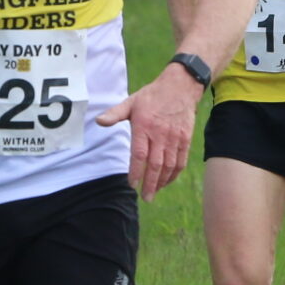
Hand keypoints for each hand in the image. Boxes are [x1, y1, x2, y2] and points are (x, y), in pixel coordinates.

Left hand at [95, 66, 203, 198]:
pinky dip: (174, 174)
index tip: (131, 184)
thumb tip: (98, 121)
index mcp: (144, 126)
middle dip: (150, 183)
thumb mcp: (131, 101)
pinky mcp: (185, 139)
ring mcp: (175, 138)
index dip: (135, 171)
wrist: (181, 86)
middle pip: (155, 164)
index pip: (139, 154)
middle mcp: (160, 135)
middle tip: (145, 197)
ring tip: (154, 192)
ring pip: (169, 166)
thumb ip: (115, 114)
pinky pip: (181, 161)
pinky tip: (167, 181)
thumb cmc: (152, 96)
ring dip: (162, 182)